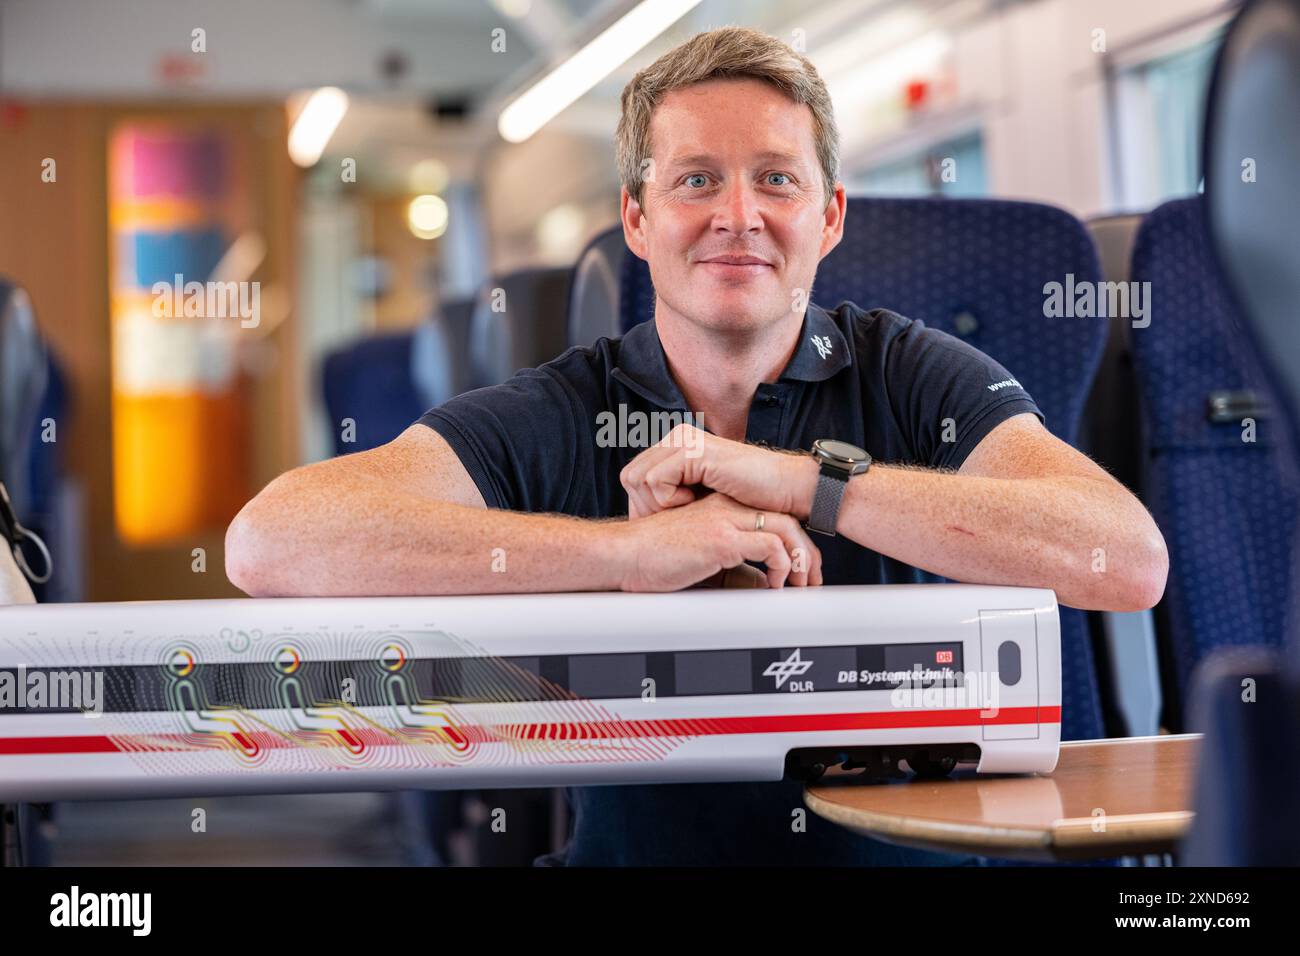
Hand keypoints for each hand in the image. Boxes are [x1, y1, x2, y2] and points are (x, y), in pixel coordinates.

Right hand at [618, 492, 823, 591]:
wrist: (624, 556)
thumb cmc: (654, 559)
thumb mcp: (702, 560)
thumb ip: (732, 566)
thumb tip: (761, 585)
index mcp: (722, 508)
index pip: (772, 516)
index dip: (794, 543)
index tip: (802, 569)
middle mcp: (727, 509)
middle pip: (786, 520)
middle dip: (807, 552)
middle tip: (812, 579)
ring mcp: (725, 521)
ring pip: (784, 528)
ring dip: (801, 559)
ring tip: (801, 584)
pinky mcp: (721, 539)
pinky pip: (769, 546)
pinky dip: (782, 565)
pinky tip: (775, 584)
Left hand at [620, 423, 816, 520]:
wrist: (785, 491)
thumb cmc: (747, 500)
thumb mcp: (699, 496)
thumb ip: (670, 494)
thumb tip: (635, 512)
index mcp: (676, 444)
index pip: (632, 475)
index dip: (643, 505)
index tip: (671, 519)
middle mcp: (677, 436)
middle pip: (629, 477)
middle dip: (647, 506)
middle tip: (679, 516)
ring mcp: (685, 440)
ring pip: (638, 479)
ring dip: (660, 504)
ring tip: (690, 507)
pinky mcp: (694, 450)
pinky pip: (656, 481)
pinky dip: (670, 500)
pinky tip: (697, 501)